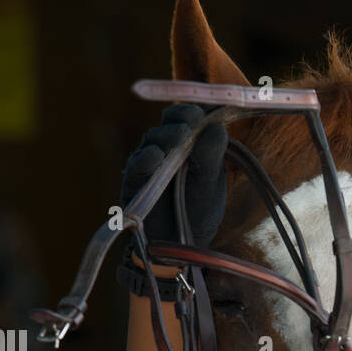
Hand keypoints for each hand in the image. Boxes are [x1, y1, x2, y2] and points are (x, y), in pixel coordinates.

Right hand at [120, 103, 227, 248]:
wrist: (181, 243)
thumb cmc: (199, 210)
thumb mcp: (211, 183)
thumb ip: (212, 156)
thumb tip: (216, 126)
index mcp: (191, 142)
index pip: (192, 115)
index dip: (199, 107)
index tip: (209, 108)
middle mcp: (168, 145)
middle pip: (171, 120)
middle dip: (182, 116)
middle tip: (193, 119)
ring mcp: (150, 159)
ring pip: (154, 138)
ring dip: (167, 135)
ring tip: (179, 137)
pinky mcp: (135, 179)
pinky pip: (137, 164)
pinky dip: (146, 159)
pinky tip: (155, 156)